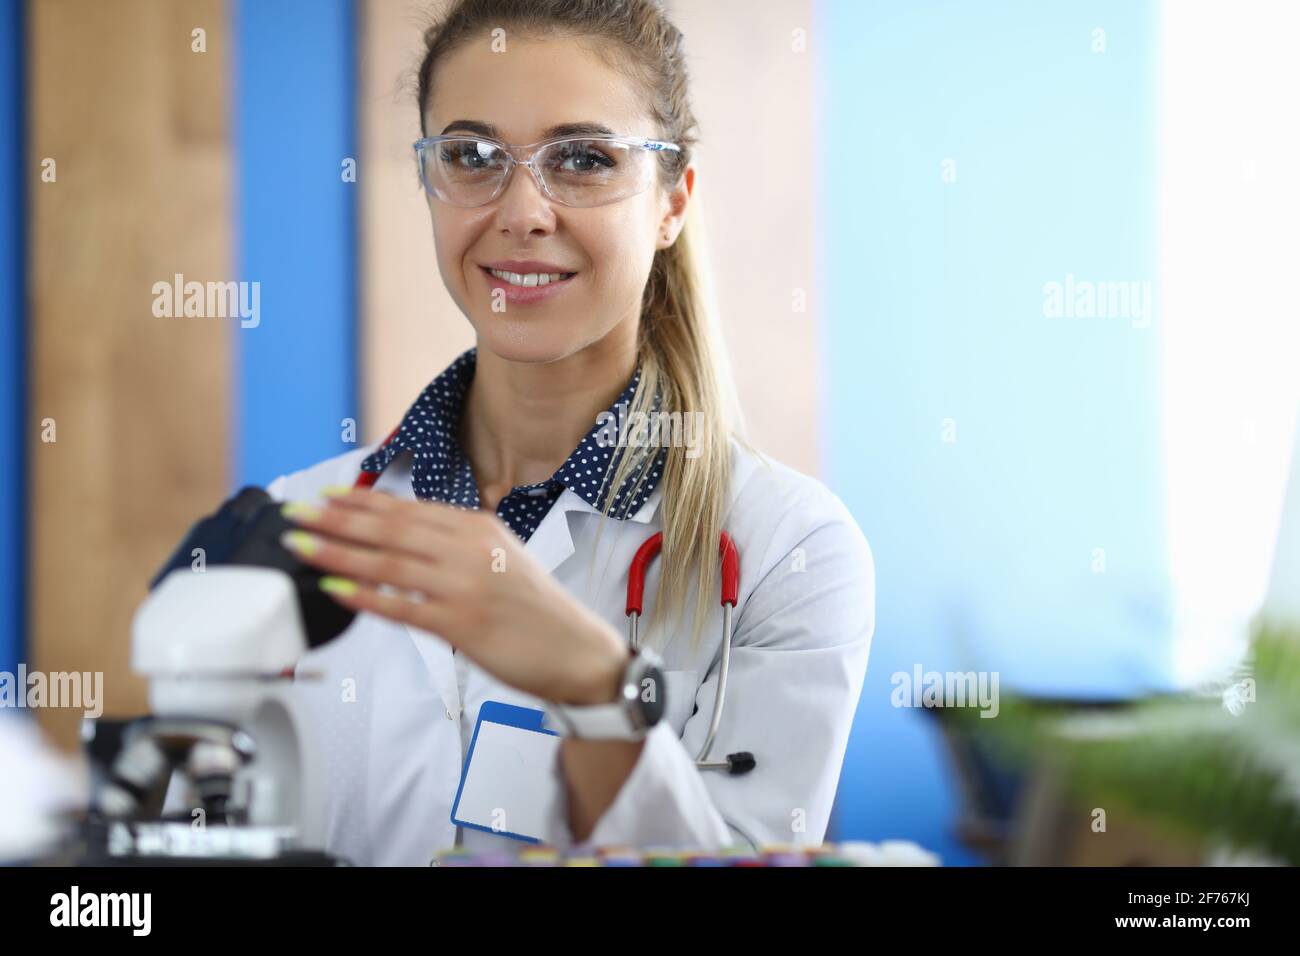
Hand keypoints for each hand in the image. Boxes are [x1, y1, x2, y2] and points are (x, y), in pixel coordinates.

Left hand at [278, 487, 628, 704]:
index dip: (361, 502)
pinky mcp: (461, 624)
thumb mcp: (503, 557)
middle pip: (389, 530)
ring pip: (387, 563)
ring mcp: (465, 585)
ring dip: (338, 552)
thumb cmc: (537, 610)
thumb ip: (458, 543)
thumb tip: (404, 537)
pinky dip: (364, 596)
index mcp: (479, 528)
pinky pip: (401, 607)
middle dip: (336, 520)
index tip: (325, 497)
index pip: (408, 509)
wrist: (577, 650)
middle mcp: (470, 550)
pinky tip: (335, 589)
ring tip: (301, 544)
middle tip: (296, 513)